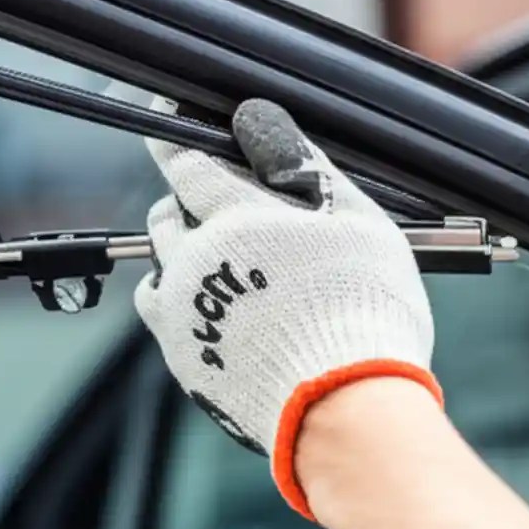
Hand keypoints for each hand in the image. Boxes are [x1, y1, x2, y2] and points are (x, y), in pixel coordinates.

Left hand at [135, 98, 437, 517]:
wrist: (346, 408)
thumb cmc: (366, 312)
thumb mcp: (361, 225)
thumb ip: (312, 173)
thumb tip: (276, 131)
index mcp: (239, 218)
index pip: (187, 160)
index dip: (172, 135)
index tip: (162, 120)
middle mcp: (197, 259)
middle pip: (168, 211)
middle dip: (189, 201)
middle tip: (229, 210)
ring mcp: (184, 313)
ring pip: (162, 261)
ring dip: (184, 251)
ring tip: (233, 266)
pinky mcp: (184, 358)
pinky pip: (165, 312)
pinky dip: (182, 299)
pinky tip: (226, 309)